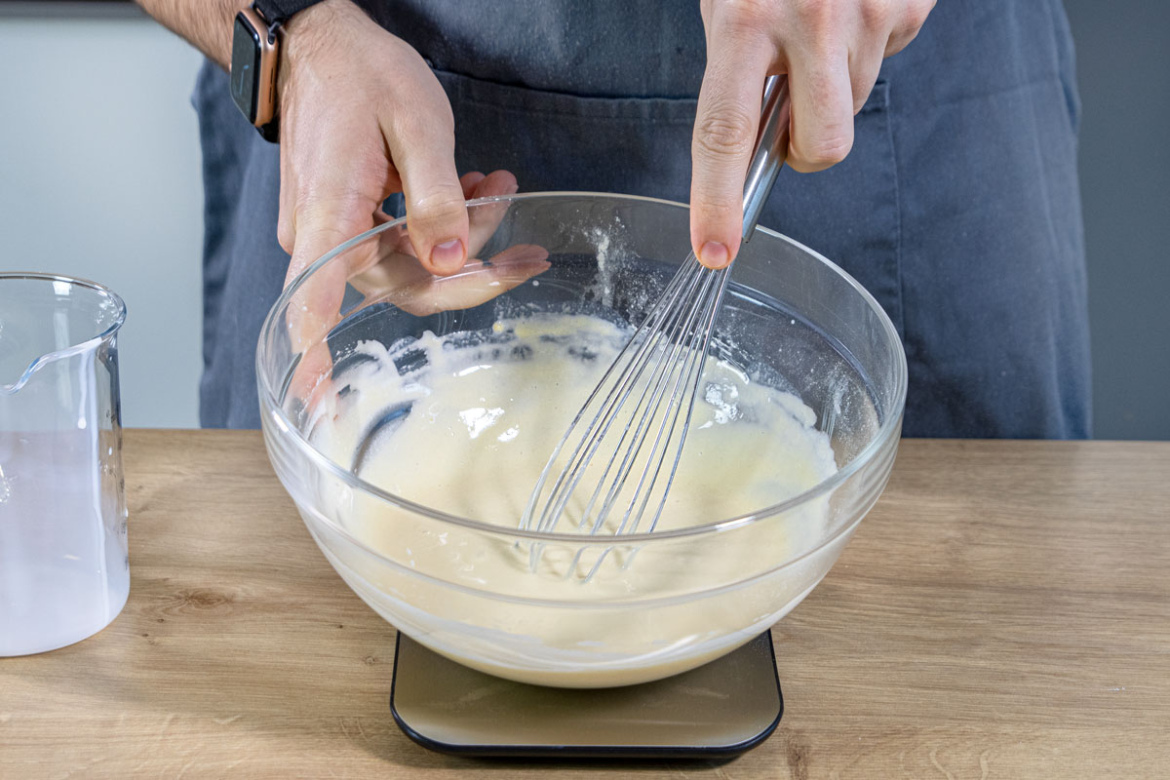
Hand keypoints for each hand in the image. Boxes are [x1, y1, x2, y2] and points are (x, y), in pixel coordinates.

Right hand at [276, 0, 516, 348]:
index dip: (316, 359)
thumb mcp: (415, 124)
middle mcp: (322, 237)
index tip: (322, 406)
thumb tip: (452, 261)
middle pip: (407, 286)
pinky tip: (468, 190)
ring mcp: (332, 234)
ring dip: (465, 236)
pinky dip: (441, 227)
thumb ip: (437, 197)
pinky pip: (403, 245)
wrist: (319, 46)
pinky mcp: (347, 225)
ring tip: (496, 186)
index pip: (315, 303)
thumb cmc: (360, 75)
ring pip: (414, 265)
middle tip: (527, 247)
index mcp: (328, 216)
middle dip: (474, 268)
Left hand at [690, 0, 933, 268]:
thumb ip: (737, 60)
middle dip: (806, 149)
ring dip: (836, 80)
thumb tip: (757, 136)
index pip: (725, 132)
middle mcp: (811, 20)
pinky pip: (890, 52)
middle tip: (789, 112)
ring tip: (820, 16)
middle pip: (821, 145)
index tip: (714, 250)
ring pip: (856, 101)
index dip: (716, 200)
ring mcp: (870, 11)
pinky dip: (870, 38)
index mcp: (743, 18)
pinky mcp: (913, 1)